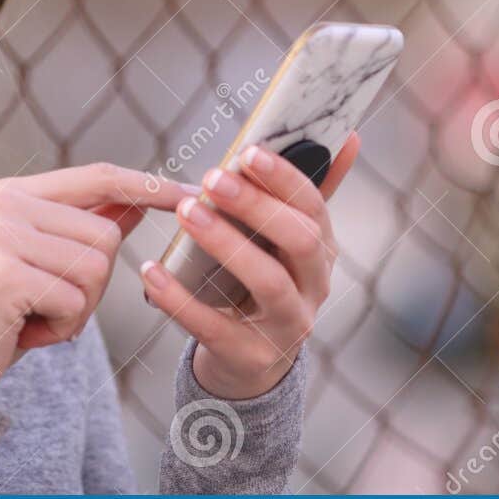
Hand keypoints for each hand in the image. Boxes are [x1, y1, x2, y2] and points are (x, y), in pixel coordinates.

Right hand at [0, 162, 196, 398]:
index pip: (98, 176)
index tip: (188, 190)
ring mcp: (2, 236)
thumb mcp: (40, 266)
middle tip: (48, 307)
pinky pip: (74, 301)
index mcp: (14, 193)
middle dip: (92, 285)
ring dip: (77, 308)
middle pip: (104, 235)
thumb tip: (135, 202)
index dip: (146, 184)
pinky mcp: (5, 274)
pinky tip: (24, 332)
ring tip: (34, 317)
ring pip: (95, 268)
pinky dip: (61, 329)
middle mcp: (5, 203)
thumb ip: (82, 230)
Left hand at [140, 131, 359, 399]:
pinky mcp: (249, 356)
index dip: (284, 178)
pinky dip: (179, 298)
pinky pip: (212, 326)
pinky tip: (151, 272)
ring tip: (187, 212)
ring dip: (225, 242)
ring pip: (268, 281)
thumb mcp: (286, 242)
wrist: (249, 362)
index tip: (247, 152)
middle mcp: (314, 288)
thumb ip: (306, 193)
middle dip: (257, 206)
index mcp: (322, 252)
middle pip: (299, 242)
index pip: (314, 208)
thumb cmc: (261, 284)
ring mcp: (287, 327)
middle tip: (212, 178)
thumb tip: (347, 137)